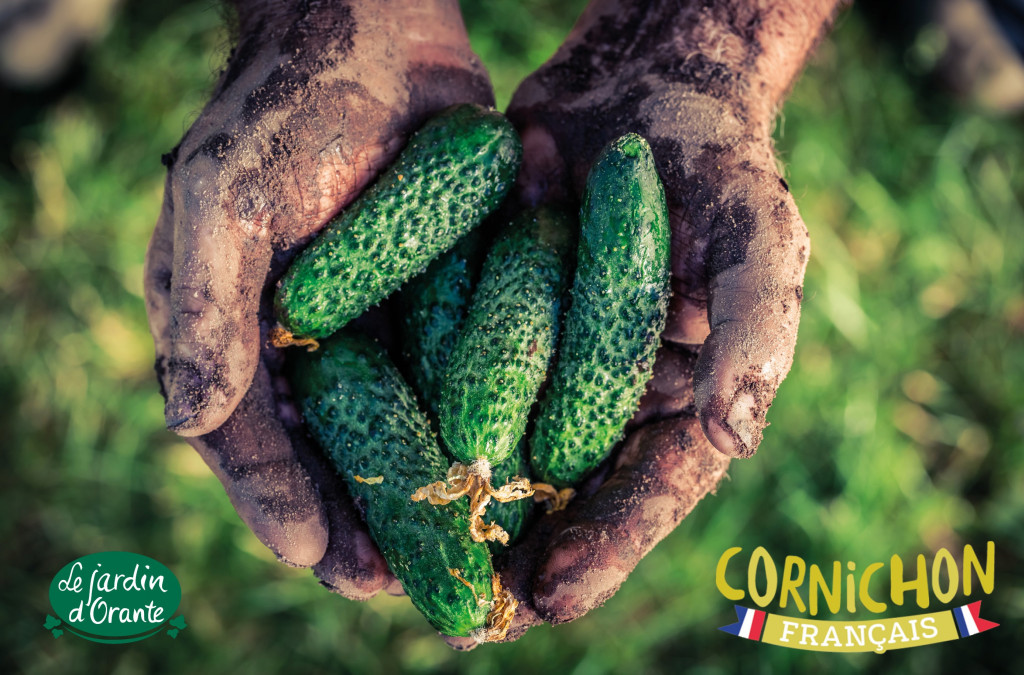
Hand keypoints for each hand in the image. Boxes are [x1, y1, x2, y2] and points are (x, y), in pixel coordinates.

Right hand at [143, 0, 492, 587]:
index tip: (321, 558)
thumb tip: (188, 422)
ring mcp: (379, 324)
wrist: (372, 36)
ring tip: (461, 545)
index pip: (252, 439)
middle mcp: (310, 344)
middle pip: (332, 453)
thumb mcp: (224, 204)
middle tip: (396, 582)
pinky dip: (480, 418)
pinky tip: (518, 461)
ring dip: (425, 490)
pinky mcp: (441, 298)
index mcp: (240, 334)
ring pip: (401, 428)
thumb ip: (207, 310)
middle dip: (361, 518)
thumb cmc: (283, 115)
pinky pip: (457, 370)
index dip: (282, 501)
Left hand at [444, 0, 842, 645]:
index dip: (603, 546)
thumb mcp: (758, 241)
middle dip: (513, 550)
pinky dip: (413, 411)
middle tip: (463, 615)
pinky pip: (448, 371)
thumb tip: (731, 434)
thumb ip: (754, 334)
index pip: (643, 491)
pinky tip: (365, 453)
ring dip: (452, 502)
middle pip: (560, 491)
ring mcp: (542, 359)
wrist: (642, 86)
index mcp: (677, 402)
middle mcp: (604, 396)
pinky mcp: (488, 314)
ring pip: (494, 445)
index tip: (549, 598)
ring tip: (401, 562)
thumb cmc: (720, 167)